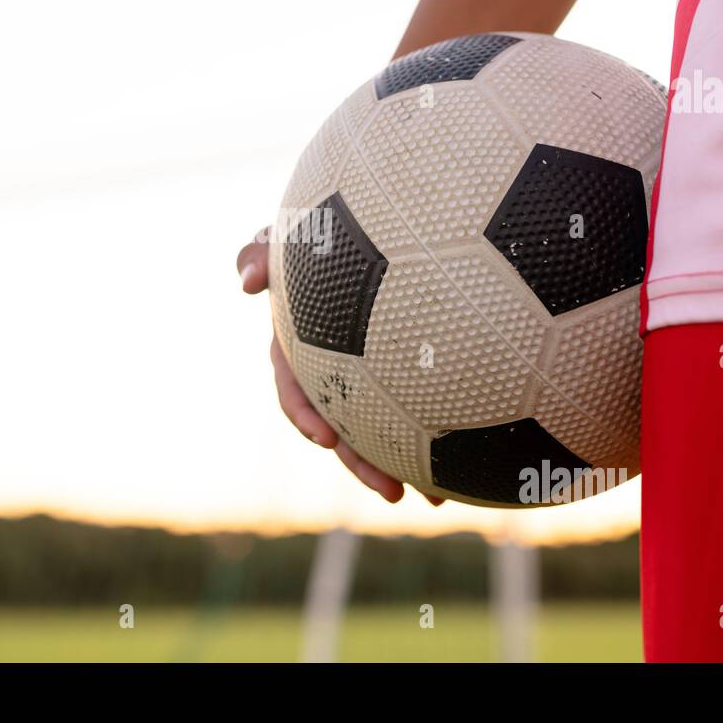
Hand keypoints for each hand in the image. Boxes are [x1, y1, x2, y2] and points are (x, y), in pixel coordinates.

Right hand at [237, 232, 442, 505]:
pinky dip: (437, 436)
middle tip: (392, 493)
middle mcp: (331, 366)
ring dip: (402, 467)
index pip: (294, 387)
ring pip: (380, 430)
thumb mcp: (290, 231)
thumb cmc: (327, 223)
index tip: (324, 438)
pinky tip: (474, 460)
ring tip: (436, 500)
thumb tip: (247, 280)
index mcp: (300, 344)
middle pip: (342, 427)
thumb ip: (263, 249)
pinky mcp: (405, 371)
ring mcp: (368, 372)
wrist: (379, 222)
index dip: (305, 415)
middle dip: (362, 464)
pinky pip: (418, 410)